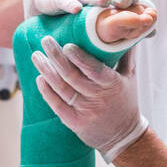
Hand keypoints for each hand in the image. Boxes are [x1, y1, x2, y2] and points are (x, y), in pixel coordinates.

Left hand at [31, 39, 147, 162]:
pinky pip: (57, 106)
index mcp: (112, 85)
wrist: (123, 137)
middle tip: (46, 41)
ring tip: (37, 56)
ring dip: (47, 71)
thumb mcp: (130, 78)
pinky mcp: (75, 123)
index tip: (67, 45)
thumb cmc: (126, 102)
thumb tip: (125, 29)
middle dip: (57, 57)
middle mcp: (98, 98)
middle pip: (73, 76)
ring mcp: (85, 111)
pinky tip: (39, 78)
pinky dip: (47, 92)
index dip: (80, 58)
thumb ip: (126, 54)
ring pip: (62, 89)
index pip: (94, 69)